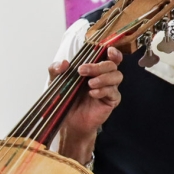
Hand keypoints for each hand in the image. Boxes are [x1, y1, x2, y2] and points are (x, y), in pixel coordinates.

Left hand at [54, 46, 122, 163]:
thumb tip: (63, 63)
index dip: (112, 52)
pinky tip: (93, 94)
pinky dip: (103, 91)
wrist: (69, 122)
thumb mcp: (56, 83)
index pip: (108, 57)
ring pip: (117, 76)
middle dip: (98, 66)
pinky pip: (113, 92)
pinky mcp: (111, 100)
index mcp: (93, 69)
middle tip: (82, 71)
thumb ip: (56, 71)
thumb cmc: (65, 100)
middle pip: (112, 65)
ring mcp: (109, 88)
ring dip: (103, 77)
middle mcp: (104, 76)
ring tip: (89, 84)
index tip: (108, 51)